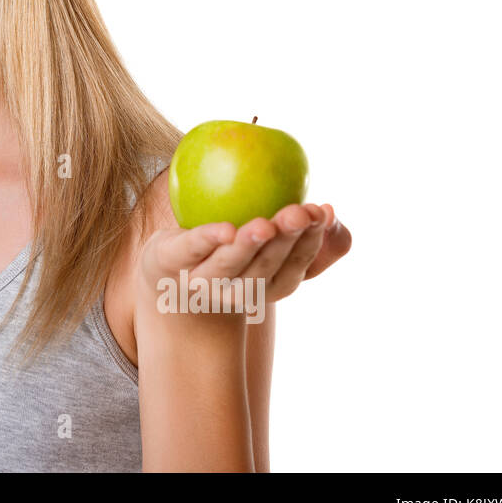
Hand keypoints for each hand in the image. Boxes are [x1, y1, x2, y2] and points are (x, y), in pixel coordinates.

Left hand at [134, 202, 351, 317]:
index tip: (322, 212)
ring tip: (265, 224)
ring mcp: (202, 281)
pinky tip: (225, 230)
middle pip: (265, 270)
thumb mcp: (274, 238)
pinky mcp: (171, 259)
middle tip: (300, 213)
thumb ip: (308, 229)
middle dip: (285, 242)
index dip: (311, 242)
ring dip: (248, 247)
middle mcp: (237, 291)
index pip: (295, 268)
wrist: (171, 266)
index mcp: (268, 285)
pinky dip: (208, 241)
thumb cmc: (234, 247)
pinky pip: (191, 249)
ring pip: (228, 267)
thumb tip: (330, 212)